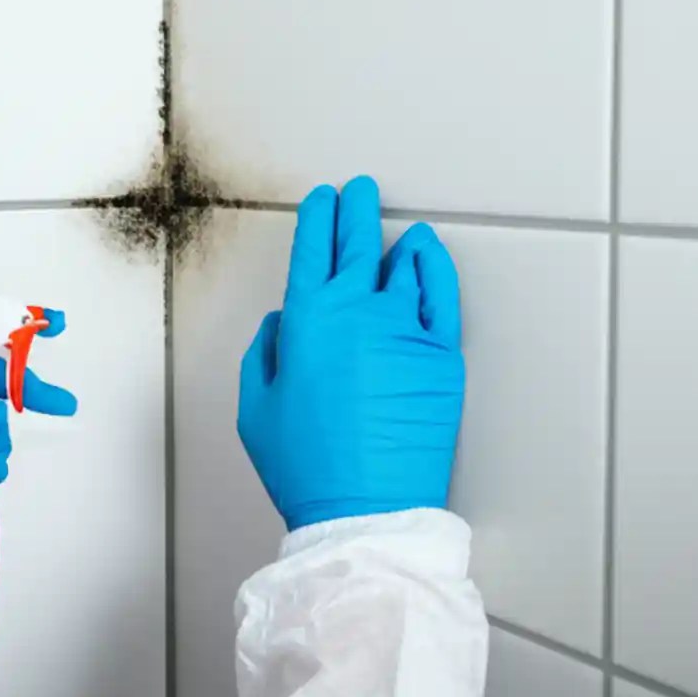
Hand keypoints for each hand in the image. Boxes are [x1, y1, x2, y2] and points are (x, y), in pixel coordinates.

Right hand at [237, 176, 464, 531]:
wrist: (366, 505)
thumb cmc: (306, 464)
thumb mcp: (257, 408)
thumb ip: (266, 353)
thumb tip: (282, 323)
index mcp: (307, 322)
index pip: (312, 253)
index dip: (316, 220)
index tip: (321, 200)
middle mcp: (356, 312)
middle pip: (357, 246)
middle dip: (355, 212)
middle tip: (358, 191)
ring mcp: (404, 329)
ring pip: (401, 266)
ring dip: (394, 240)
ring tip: (396, 227)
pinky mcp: (440, 354)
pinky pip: (440, 294)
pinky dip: (433, 266)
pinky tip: (426, 253)